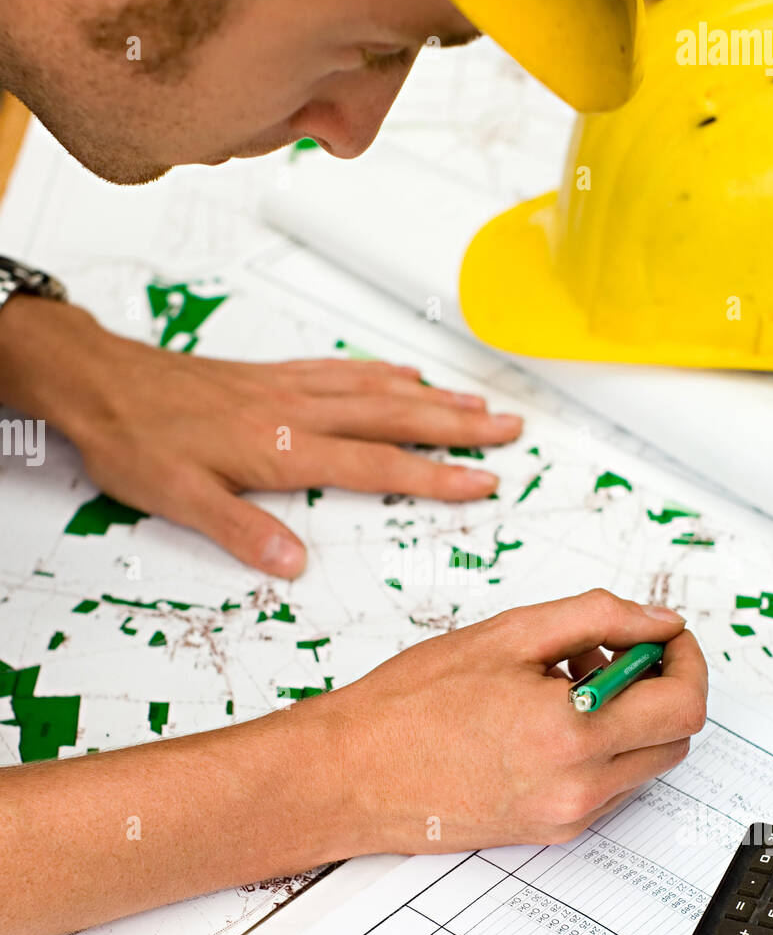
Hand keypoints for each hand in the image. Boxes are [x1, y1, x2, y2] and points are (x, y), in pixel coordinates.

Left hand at [0, 297, 521, 574]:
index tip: (482, 480)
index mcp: (282, 448)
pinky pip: (343, 370)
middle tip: (509, 429)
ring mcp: (289, 389)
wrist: (101, 382)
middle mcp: (296, 413)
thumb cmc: (138, 440)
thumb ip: (242, 531)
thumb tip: (294, 564)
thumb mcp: (181, 500)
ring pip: (377, 389)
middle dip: (457, 425)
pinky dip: (383, 373)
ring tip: (477, 405)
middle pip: (395, 416)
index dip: (435, 475)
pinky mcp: (274, 376)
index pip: (376, 464)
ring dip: (433, 397)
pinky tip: (402, 374)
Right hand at [291, 590, 708, 858]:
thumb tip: (656, 620)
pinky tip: (547, 715)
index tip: (664, 634)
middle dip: (662, 686)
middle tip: (616, 650)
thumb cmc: (409, 706)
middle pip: (676, 738)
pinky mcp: (550, 833)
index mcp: (573, 734)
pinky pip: (608, 786)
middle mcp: (580, 788)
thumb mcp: (506, 635)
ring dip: (632, 716)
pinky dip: (600, 746)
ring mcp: (567, 817)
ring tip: (568, 680)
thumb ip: (596, 618)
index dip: (686, 657)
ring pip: (645, 763)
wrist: (351, 774)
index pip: (682, 702)